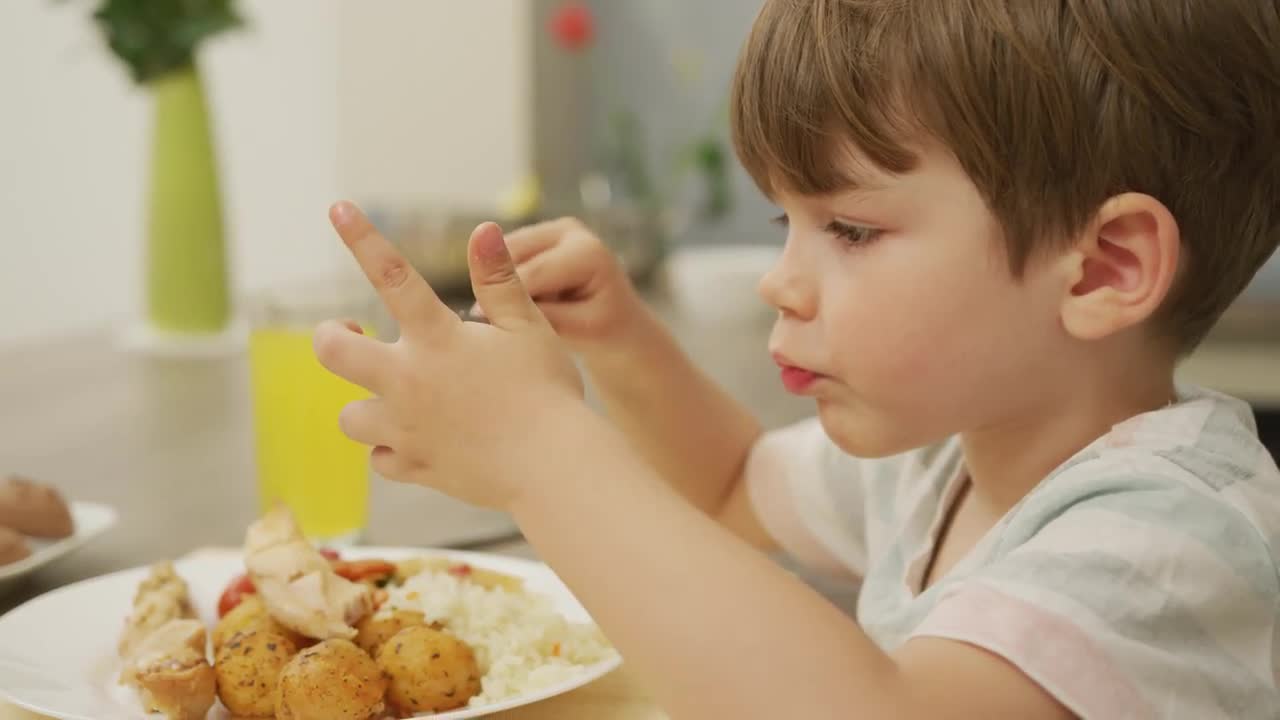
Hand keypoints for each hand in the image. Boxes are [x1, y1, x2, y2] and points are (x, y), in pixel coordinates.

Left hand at [314, 201, 584, 509]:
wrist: (553, 468)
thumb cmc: (548, 393)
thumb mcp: (530, 327)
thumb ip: (500, 280)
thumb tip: (483, 228)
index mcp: (438, 339)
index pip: (391, 275)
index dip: (361, 237)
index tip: (337, 207)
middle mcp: (409, 381)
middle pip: (333, 352)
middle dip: (332, 336)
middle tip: (353, 333)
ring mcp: (406, 429)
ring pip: (349, 416)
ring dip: (365, 403)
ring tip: (394, 397)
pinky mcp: (415, 466)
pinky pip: (381, 458)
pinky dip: (391, 449)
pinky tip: (417, 440)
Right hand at [472, 218, 644, 348]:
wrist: (621, 325)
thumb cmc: (605, 331)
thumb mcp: (577, 329)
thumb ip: (539, 315)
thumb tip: (486, 310)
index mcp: (587, 252)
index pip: (533, 274)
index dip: (503, 298)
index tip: (481, 325)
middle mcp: (569, 230)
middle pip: (514, 256)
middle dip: (496, 287)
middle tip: (483, 323)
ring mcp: (552, 229)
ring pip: (504, 253)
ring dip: (495, 282)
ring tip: (496, 315)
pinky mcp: (538, 237)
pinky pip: (504, 256)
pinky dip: (500, 279)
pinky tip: (505, 304)